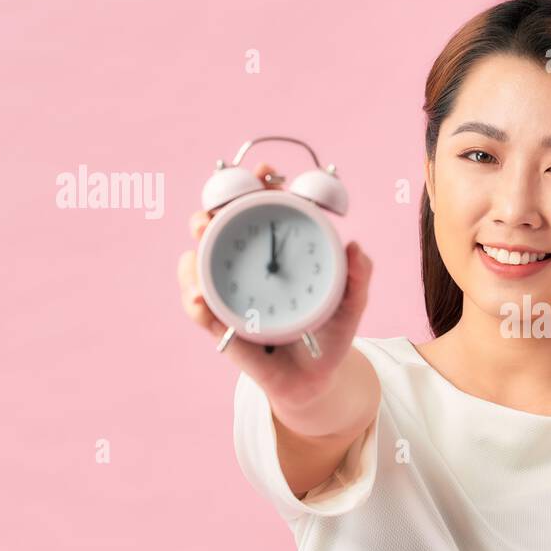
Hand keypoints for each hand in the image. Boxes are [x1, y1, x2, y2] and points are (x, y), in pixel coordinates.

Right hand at [176, 161, 375, 412]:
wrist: (317, 378)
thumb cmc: (330, 331)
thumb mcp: (351, 303)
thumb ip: (359, 277)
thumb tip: (356, 247)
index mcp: (275, 251)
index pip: (258, 210)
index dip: (255, 186)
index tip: (264, 172)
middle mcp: (244, 267)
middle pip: (213, 231)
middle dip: (205, 216)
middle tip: (210, 218)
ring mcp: (228, 295)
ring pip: (195, 267)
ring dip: (191, 260)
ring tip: (197, 259)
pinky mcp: (220, 326)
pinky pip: (199, 311)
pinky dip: (195, 303)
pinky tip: (199, 301)